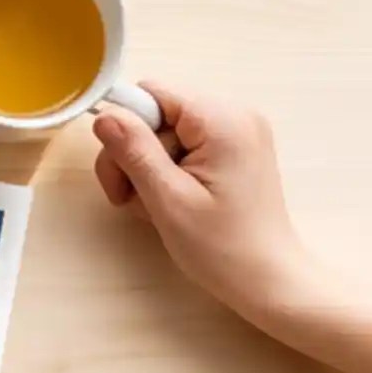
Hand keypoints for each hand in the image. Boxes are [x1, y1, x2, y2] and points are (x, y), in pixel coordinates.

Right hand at [92, 83, 314, 316]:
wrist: (266, 279)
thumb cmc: (220, 247)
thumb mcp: (167, 199)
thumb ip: (134, 151)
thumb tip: (105, 115)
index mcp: (222, 120)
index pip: (152, 93)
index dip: (127, 127)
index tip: (122, 170)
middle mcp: (234, 115)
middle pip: (156, 113)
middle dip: (132, 153)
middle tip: (128, 198)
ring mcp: (236, 132)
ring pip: (164, 131)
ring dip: (145, 167)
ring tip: (151, 206)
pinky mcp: (232, 150)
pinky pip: (183, 145)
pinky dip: (165, 171)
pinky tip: (168, 200)